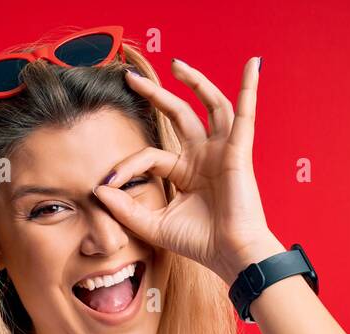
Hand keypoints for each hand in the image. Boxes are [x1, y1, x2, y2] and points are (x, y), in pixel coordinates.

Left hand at [92, 56, 285, 281]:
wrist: (230, 254)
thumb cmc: (199, 242)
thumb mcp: (153, 225)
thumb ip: (125, 209)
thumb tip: (97, 189)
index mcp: (185, 172)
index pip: (151, 155)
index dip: (127, 165)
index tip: (107, 182)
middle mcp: (204, 156)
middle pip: (179, 115)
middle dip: (156, 95)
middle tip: (130, 77)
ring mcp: (222, 150)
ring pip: (209, 106)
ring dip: (195, 82)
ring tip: (175, 63)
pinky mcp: (238, 151)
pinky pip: (245, 113)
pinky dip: (250, 88)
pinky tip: (252, 66)